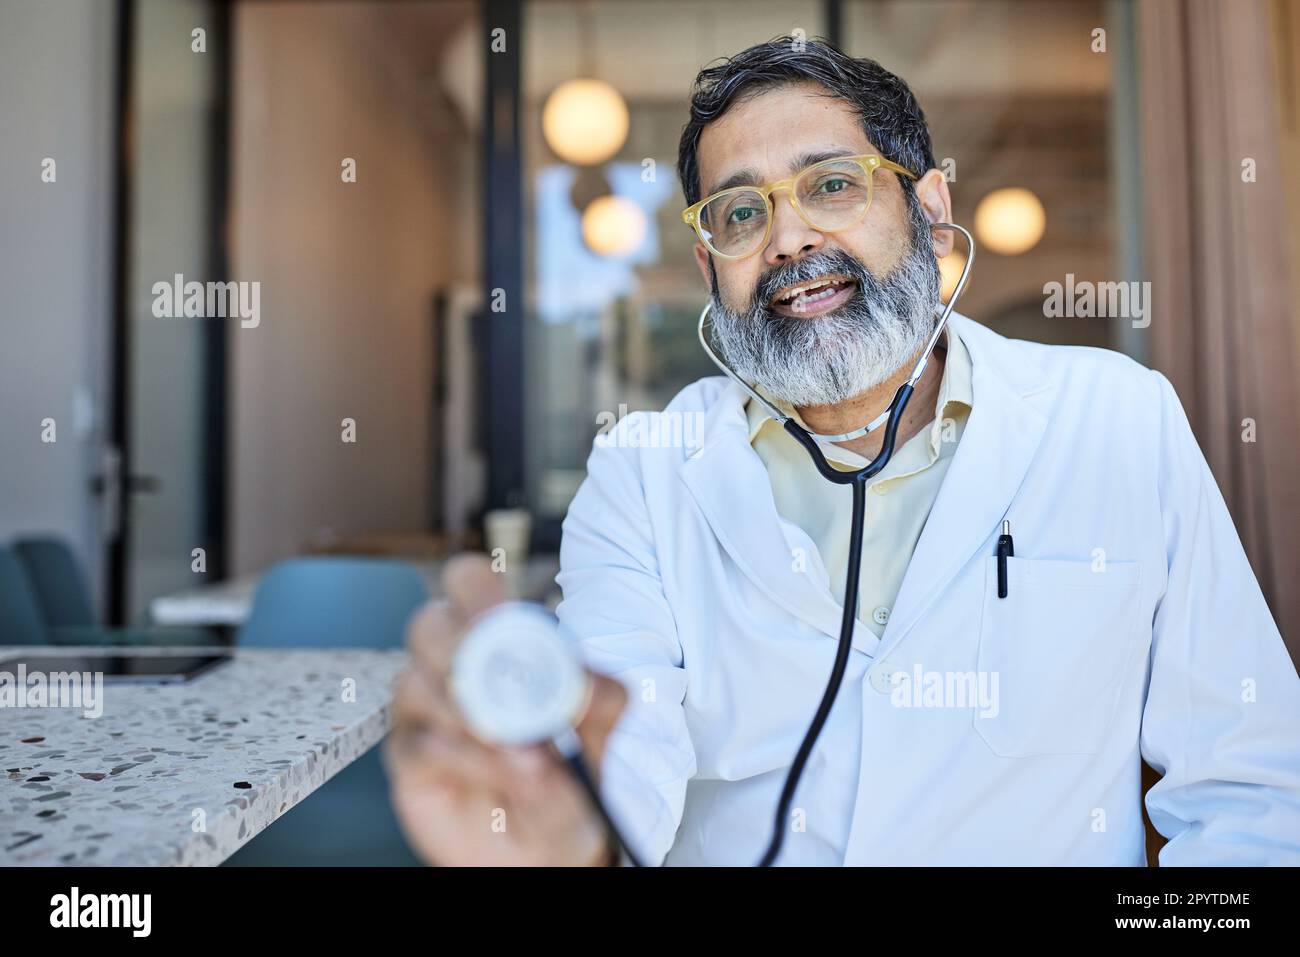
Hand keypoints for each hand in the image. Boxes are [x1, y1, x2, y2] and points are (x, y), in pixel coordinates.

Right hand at [385, 554, 627, 865]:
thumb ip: (599, 703)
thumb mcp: (602, 734)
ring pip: (416, 683)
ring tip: (529, 756)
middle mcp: (452, 664)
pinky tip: (505, 773)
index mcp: (498, 637)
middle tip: (508, 691)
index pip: (468, 583)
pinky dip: (467, 758)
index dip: (478, 593)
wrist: (552, 843)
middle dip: (467, 652)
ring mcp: (424, 710)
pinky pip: (420, 744)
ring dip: (475, 718)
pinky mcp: (410, 759)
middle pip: (429, 624)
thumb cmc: (570, 774)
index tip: (504, 622)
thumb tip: (579, 691)